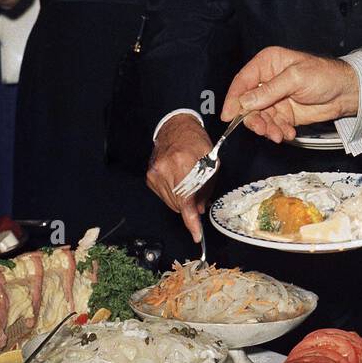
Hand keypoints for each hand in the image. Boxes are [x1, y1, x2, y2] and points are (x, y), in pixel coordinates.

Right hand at [147, 114, 212, 242]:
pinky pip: (164, 196)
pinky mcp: (150, 177)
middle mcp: (166, 169)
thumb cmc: (195, 142)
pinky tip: (178, 181)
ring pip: (171, 203)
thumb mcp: (211, 161)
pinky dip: (174, 194)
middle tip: (199, 195)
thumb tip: (200, 209)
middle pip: (179, 204)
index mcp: (183, 162)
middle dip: (191, 206)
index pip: (187, 199)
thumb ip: (207, 187)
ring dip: (182, 200)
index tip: (196, 234)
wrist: (176, 128)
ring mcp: (155, 174)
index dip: (192, 221)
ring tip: (188, 183)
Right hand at [221, 47, 358, 141]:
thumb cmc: (324, 75)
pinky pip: (273, 125)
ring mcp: (275, 99)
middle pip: (248, 103)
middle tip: (262, 129)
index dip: (233, 99)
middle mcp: (267, 81)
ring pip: (260, 117)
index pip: (242, 81)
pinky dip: (278, 131)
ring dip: (267, 128)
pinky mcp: (284, 114)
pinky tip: (289, 133)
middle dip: (253, 119)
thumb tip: (244, 102)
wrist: (346, 92)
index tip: (228, 115)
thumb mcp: (295, 78)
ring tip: (280, 134)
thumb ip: (269, 90)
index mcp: (267, 63)